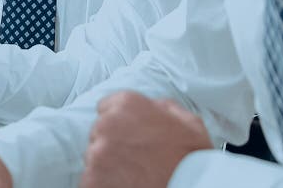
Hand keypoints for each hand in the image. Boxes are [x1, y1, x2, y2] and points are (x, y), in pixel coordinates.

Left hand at [81, 91, 212, 187]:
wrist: (192, 187)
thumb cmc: (192, 159)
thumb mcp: (188, 121)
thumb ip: (162, 107)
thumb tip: (154, 105)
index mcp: (127, 103)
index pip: (105, 107)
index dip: (119, 123)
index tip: (129, 137)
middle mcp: (107, 122)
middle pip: (98, 132)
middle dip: (112, 144)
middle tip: (134, 159)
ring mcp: (98, 152)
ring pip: (94, 156)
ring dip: (107, 165)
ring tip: (132, 175)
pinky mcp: (92, 178)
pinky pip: (90, 180)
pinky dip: (102, 183)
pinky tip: (123, 185)